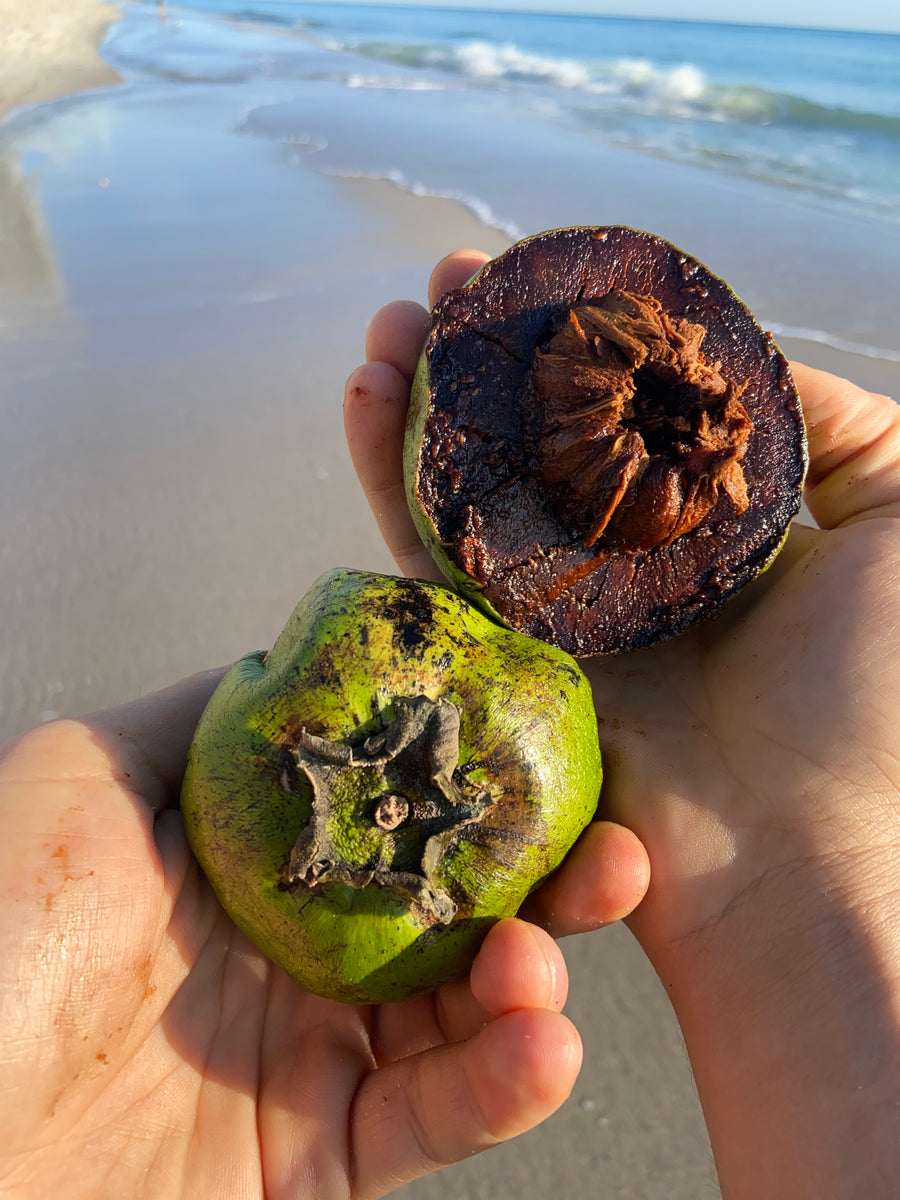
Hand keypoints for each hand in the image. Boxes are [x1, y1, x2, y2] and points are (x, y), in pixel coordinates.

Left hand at [0, 667, 646, 1194]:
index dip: (479, 778)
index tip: (551, 748)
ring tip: (544, 963)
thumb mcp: (94, 772)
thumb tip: (309, 661)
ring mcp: (307, 1056)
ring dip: (533, 983)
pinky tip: (541, 1045)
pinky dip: (504, 1085)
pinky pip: (433, 1121)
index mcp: (254, 854)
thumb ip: (216, 712)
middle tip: (614, 856)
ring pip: (461, 1017)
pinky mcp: (313, 1162)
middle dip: (546, 882)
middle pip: (451, 908)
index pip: (399, 806)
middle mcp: (292, 947)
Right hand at [345, 248, 899, 1196]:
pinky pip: (428, 558)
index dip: (576, 332)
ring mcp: (555, 608)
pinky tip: (366, 398)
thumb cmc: (875, 693)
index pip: (622, 401)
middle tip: (442, 283)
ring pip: (466, 483)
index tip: (537, 274)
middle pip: (532, 434)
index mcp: (706, 517)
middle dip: (482, 352)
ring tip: (390, 323)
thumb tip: (733, 354)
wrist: (803, 851)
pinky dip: (389, 478)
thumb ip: (829, 419)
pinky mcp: (497, 661)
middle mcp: (622, 555)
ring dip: (419, 396)